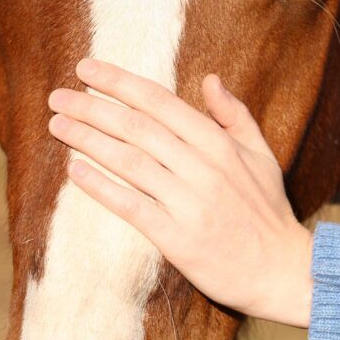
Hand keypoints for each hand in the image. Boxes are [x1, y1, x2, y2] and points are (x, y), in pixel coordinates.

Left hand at [47, 59, 313, 327]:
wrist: (282, 271)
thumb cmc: (268, 213)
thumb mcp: (262, 156)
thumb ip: (234, 116)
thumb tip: (210, 79)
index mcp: (219, 145)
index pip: (160, 102)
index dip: (120, 82)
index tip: (86, 68)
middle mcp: (202, 168)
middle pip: (137, 127)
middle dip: (93, 107)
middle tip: (57, 97)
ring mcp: (190, 203)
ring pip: (130, 162)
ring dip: (89, 140)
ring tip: (57, 125)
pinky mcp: (178, 239)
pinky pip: (131, 206)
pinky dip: (101, 187)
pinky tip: (76, 172)